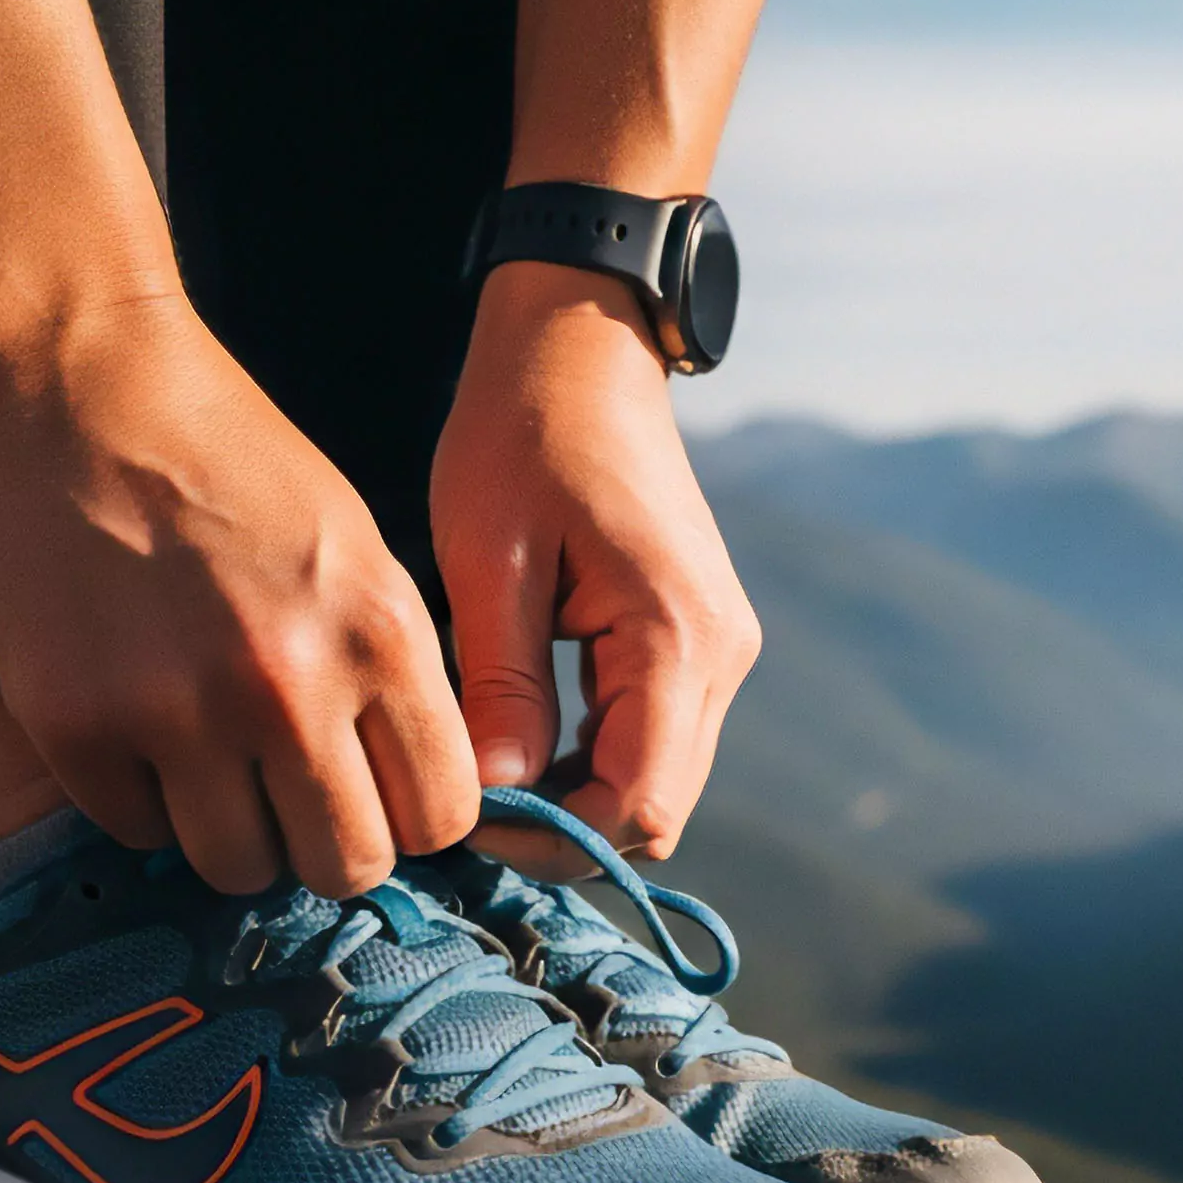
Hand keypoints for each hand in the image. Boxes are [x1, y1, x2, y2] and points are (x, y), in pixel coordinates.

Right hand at [0, 298, 482, 896]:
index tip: (379, 794)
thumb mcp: (354, 547)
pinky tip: (130, 721)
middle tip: (291, 796)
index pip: (443, 815)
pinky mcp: (73, 725)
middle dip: (326, 844)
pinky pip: (134, 830)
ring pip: (239, 868)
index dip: (413, 818)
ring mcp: (175, 712)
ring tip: (208, 757)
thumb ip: (390, 670)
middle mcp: (288, 687)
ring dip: (230, 830)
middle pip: (347, 866)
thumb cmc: (223, 453)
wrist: (68, 376)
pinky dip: (137, 798)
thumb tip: (418, 795)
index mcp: (379, 634)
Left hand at [433, 261, 761, 863]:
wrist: (583, 346)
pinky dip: (590, 761)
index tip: (464, 820)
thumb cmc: (524, 429)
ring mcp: (718, 651)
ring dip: (575, 798)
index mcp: (676, 637)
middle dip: (561, 828)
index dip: (552, 836)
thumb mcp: (488, 556)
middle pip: (657, 807)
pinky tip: (518, 739)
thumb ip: (503, 682)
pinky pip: (653, 738)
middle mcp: (720, 656)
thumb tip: (498, 790)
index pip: (638, 803)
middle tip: (461, 809)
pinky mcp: (698, 641)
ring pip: (657, 781)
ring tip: (481, 775)